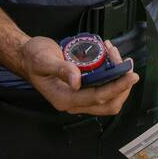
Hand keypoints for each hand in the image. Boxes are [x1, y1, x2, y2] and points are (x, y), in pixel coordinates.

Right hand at [17, 36, 139, 114]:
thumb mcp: (43, 60)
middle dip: (122, 86)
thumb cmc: (33, 58)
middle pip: (108, 104)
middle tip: (127, 64)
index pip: (98, 97)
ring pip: (108, 98)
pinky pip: (102, 88)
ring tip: (116, 54)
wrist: (26, 56)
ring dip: (118, 80)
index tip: (131, 75)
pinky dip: (111, 75)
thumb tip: (77, 80)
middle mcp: (73, 103)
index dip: (117, 87)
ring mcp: (78, 98)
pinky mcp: (82, 90)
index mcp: (64, 99)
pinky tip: (109, 56)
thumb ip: (60, 69)